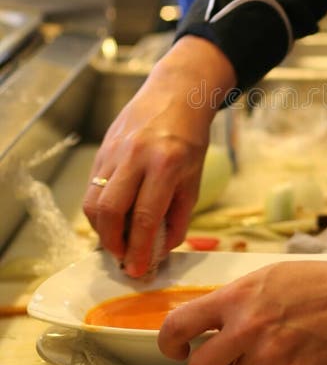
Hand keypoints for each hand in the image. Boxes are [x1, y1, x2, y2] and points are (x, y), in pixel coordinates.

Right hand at [83, 37, 235, 276]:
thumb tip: (159, 251)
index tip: (137, 270)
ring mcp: (114, 151)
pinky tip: (113, 218)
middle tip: (123, 258)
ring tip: (117, 240)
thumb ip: (178, 217)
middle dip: (113, 243)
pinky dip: (100, 210)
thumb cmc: (190, 138)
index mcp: (165, 164)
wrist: (176, 93)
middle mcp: (135, 156)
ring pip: (93, 201)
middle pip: (109, 211)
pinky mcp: (102, 149)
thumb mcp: (194, 178)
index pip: (145, 216)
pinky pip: (92, 187)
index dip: (139, 249)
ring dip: (101, 230)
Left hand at [158, 259, 326, 364]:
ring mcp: (270, 356)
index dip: (170, 341)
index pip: (181, 324)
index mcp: (237, 298)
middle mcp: (247, 329)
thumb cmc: (314, 281)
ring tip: (280, 344)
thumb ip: (236, 300)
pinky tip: (301, 351)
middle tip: (226, 356)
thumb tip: (212, 325)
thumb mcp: (267, 277)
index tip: (177, 348)